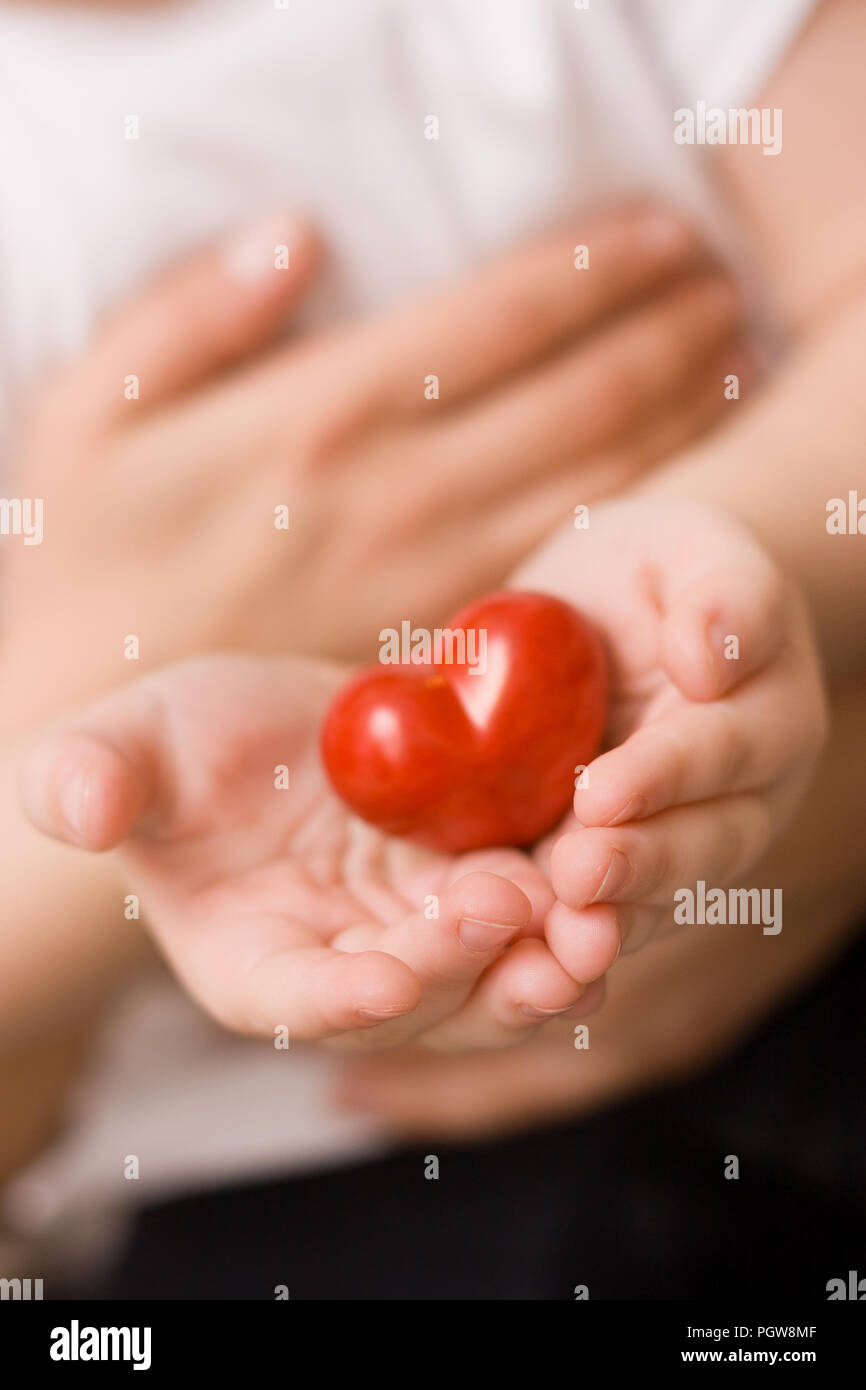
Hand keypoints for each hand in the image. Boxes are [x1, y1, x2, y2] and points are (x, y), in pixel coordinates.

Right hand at [5, 203, 743, 729]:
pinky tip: (672, 465)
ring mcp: (434, 576)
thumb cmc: (83, 566)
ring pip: (598, 478)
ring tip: (727, 353)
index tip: (659, 228)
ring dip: (679, 407)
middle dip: (666, 326)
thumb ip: (189, 315)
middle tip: (714, 282)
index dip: (597, 264)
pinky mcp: (444, 644)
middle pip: (581, 392)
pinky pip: (572, 562)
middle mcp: (399, 493)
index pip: (502, 316)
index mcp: (321, 415)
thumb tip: (298, 237)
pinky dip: (637, 502)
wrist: (96, 714)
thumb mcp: (88, 416)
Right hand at [17, 655, 605, 1050]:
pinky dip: (576, 913)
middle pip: (416, 1002)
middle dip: (464, 968)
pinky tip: (613, 880)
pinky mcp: (481, 891)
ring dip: (541, 963)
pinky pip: (537, 925)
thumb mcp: (132, 742)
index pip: (293, 1003)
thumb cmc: (187, 743)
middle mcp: (349, 973)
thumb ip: (92, 775)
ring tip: (585, 919)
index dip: (337, 999)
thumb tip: (72, 804)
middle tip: (508, 908)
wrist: (280, 725)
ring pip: (492, 982)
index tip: (383, 982)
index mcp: (252, 964)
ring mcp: (422, 938)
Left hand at [512, 497, 826, 980]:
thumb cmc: (656, 572)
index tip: (604, 792)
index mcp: (765, 712)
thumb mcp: (689, 547)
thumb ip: (719, 593)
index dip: (665, 773)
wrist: (621, 619)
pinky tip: (529, 962)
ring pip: (662, 897)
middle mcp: (741, 795)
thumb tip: (710, 657)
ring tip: (560, 938)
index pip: (719, 749)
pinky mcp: (627, 874)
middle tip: (576, 876)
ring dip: (613, 919)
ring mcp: (688, 843)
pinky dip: (572, 940)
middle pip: (704, 842)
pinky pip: (612, 915)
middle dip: (641, 864)